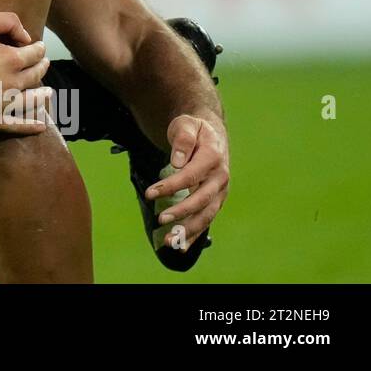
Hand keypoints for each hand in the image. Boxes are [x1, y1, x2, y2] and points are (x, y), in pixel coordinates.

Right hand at [0, 11, 51, 133]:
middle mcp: (11, 83)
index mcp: (10, 59)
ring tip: (47, 92)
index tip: (37, 47)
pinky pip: (16, 125)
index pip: (35, 54)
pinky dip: (31, 126)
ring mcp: (1, 103)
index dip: (38, 48)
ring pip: (31, 101)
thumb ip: (7, 21)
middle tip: (42, 65)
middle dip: (41, 67)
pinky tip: (41, 125)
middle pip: (36, 75)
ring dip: (42, 96)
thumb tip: (26, 36)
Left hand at [146, 114, 229, 250]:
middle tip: (160, 219)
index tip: (149, 193)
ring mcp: (220, 190)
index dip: (170, 186)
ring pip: (207, 214)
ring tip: (170, 241)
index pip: (191, 175)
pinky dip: (195, 234)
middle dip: (181, 211)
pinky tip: (181, 246)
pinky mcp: (216, 200)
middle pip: (201, 199)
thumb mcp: (187, 124)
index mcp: (213, 157)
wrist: (212, 134)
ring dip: (189, 229)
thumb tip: (177, 162)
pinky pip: (207, 219)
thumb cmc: (194, 129)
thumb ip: (183, 139)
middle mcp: (220, 177)